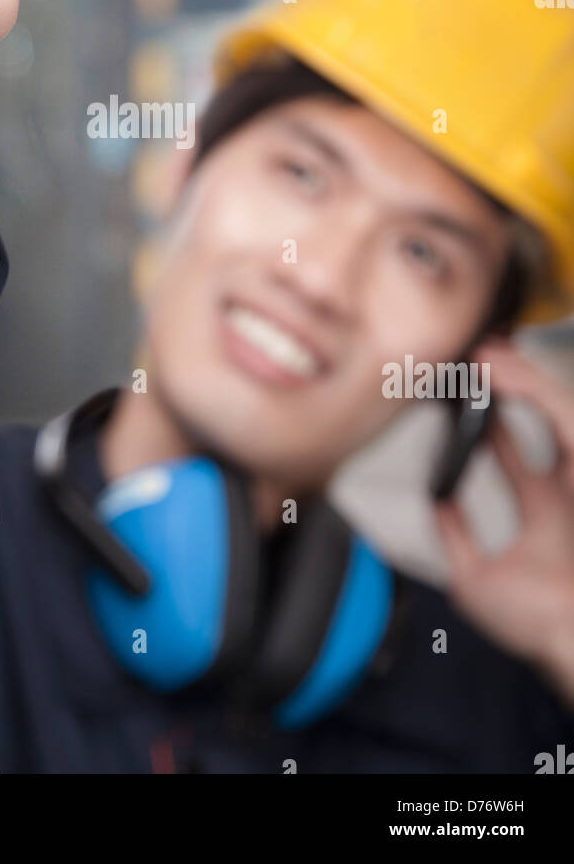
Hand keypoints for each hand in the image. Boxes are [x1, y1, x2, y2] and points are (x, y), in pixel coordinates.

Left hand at [434, 339, 573, 706]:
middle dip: (511, 381)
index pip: (516, 449)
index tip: (461, 393)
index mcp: (547, 510)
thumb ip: (455, 538)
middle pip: (543, 416)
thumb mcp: (477, 579)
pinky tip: (506, 373)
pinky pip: (568, 419)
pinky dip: (534, 391)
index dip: (492, 417)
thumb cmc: (543, 625)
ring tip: (484, 352)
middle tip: (475, 355)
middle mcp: (570, 488)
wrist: (573, 642)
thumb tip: (435, 505)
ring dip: (520, 375)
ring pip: (557, 406)